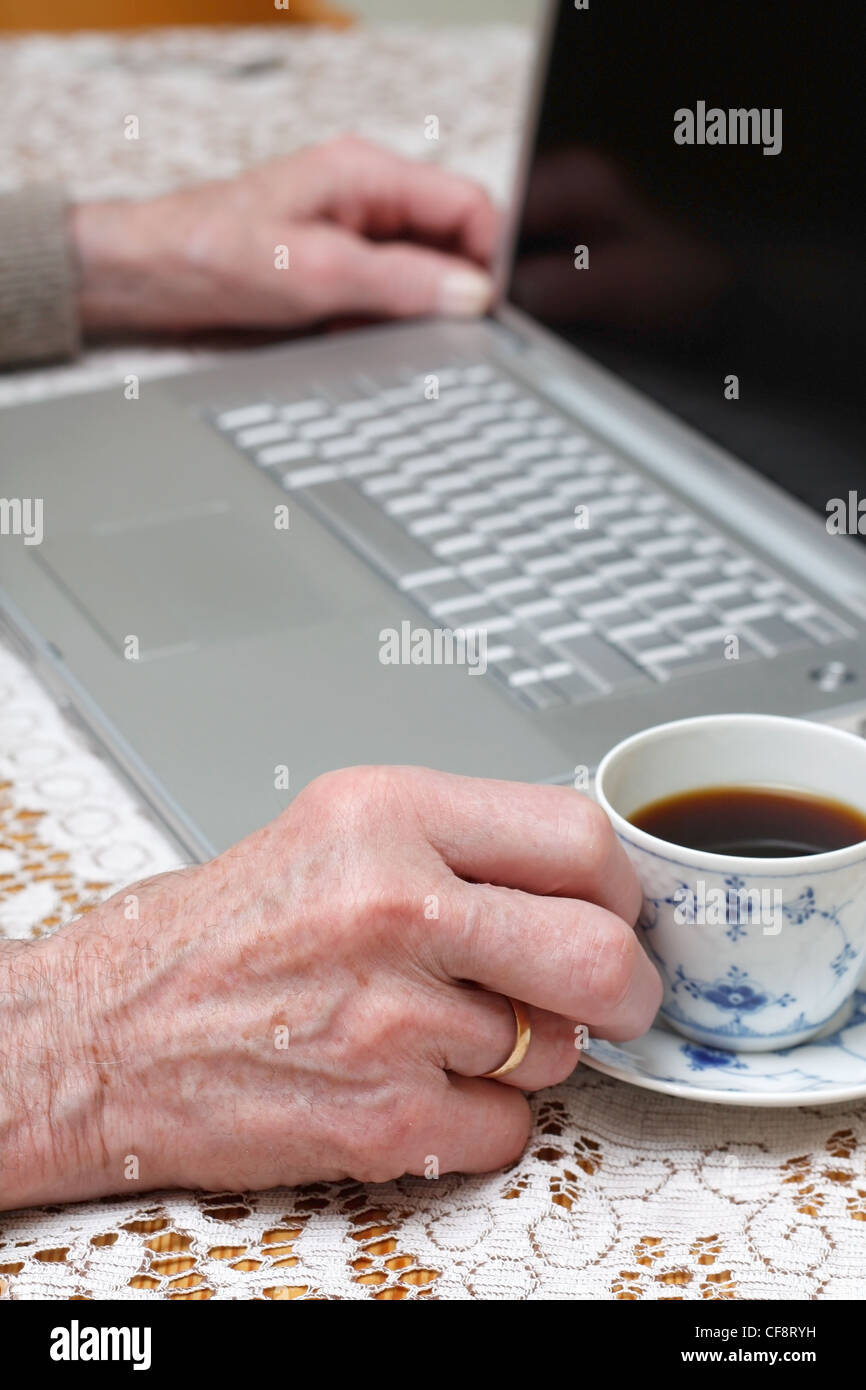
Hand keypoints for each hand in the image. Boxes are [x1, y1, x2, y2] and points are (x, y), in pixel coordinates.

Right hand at [0, 766, 660, 1208]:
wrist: (107, 1036)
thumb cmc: (214, 938)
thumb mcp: (335, 833)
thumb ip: (459, 846)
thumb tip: (578, 884)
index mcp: (388, 815)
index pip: (578, 837)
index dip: (619, 886)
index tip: (615, 910)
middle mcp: (396, 906)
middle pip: (599, 952)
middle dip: (629, 986)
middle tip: (615, 994)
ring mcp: (393, 1018)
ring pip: (558, 1049)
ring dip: (529, 1051)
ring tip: (448, 1031)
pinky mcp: (384, 1117)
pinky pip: (510, 1126)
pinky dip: (484, 1118)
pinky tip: (422, 1085)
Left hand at [71, 137, 497, 335]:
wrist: (146, 276)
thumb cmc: (211, 254)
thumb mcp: (316, 273)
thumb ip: (400, 283)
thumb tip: (471, 295)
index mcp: (367, 174)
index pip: (468, 205)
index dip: (493, 257)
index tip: (499, 308)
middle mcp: (366, 199)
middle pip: (451, 242)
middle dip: (457, 291)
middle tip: (454, 335)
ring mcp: (353, 234)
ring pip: (423, 275)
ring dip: (419, 312)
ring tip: (393, 335)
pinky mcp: (337, 268)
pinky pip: (388, 297)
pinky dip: (388, 323)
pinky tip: (363, 338)